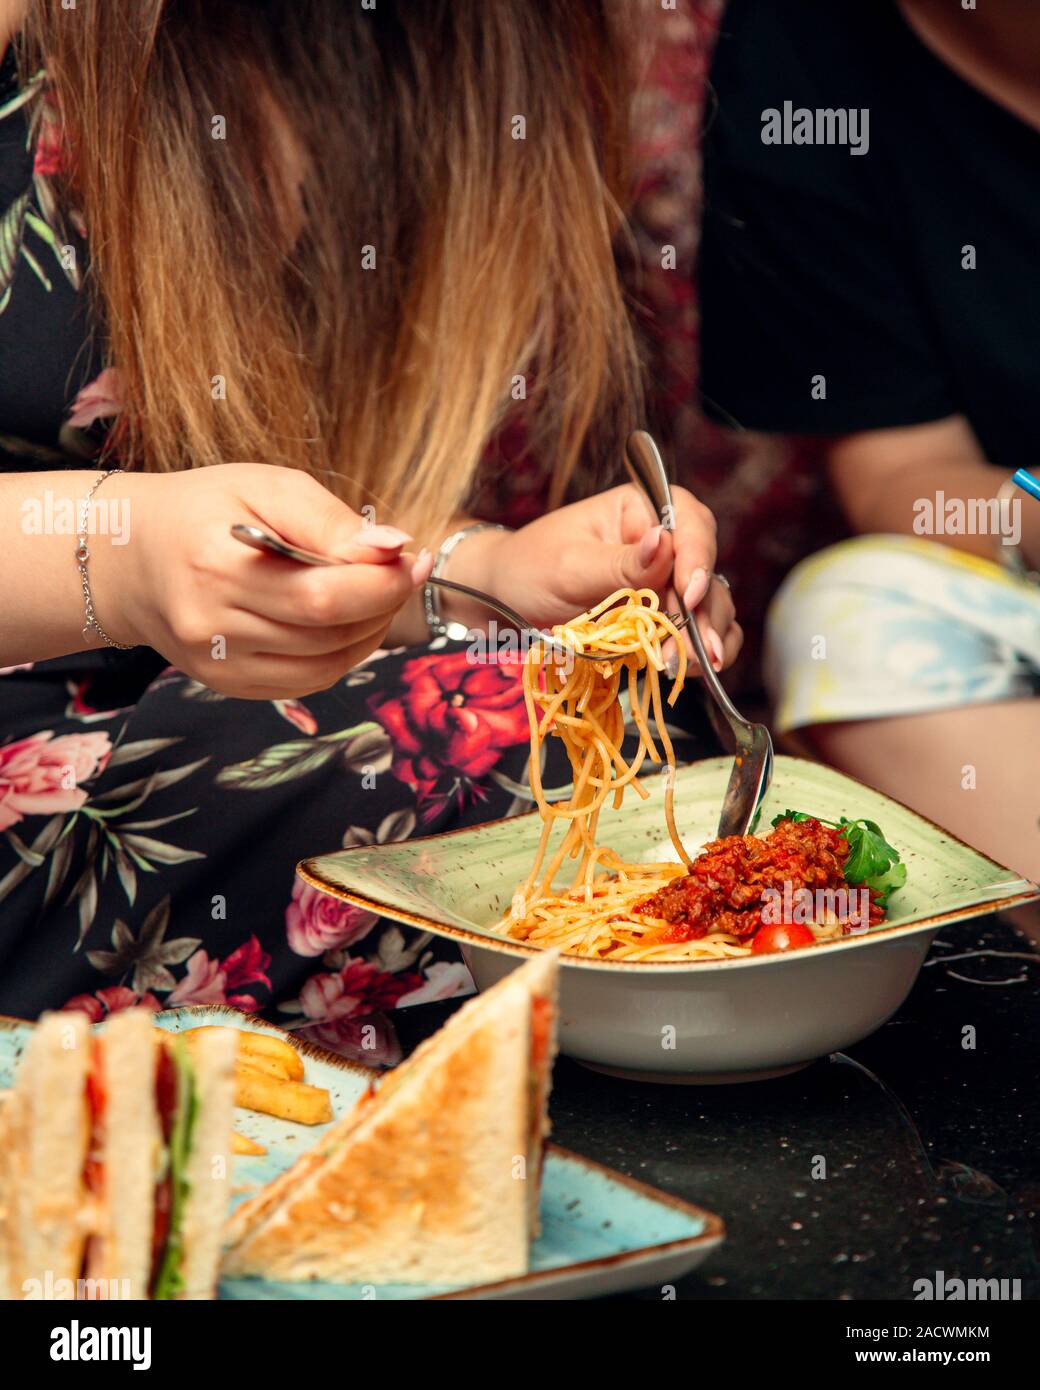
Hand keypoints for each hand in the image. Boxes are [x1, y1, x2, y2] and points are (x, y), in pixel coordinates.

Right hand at [93, 465, 431, 698]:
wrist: (128, 556)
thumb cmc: (202, 510)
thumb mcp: (263, 486)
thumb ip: (329, 519)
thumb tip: (393, 547)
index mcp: (217, 565)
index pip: (323, 596)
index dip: (382, 584)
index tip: (412, 558)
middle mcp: (211, 624)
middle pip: (329, 634)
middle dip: (384, 604)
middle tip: (403, 572)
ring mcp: (216, 663)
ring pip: (326, 664)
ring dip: (368, 632)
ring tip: (375, 593)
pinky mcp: (225, 684)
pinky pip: (307, 681)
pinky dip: (340, 654)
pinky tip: (344, 622)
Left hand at [462, 485, 741, 673]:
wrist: (505, 602)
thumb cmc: (529, 568)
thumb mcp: (570, 565)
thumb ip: (621, 563)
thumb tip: (663, 541)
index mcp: (641, 509)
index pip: (688, 523)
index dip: (697, 558)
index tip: (689, 595)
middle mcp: (661, 543)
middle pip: (705, 571)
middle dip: (703, 613)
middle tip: (698, 651)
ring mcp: (664, 582)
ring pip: (709, 605)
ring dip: (706, 637)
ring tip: (693, 666)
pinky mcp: (660, 616)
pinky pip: (696, 631)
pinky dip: (702, 652)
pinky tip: (697, 670)